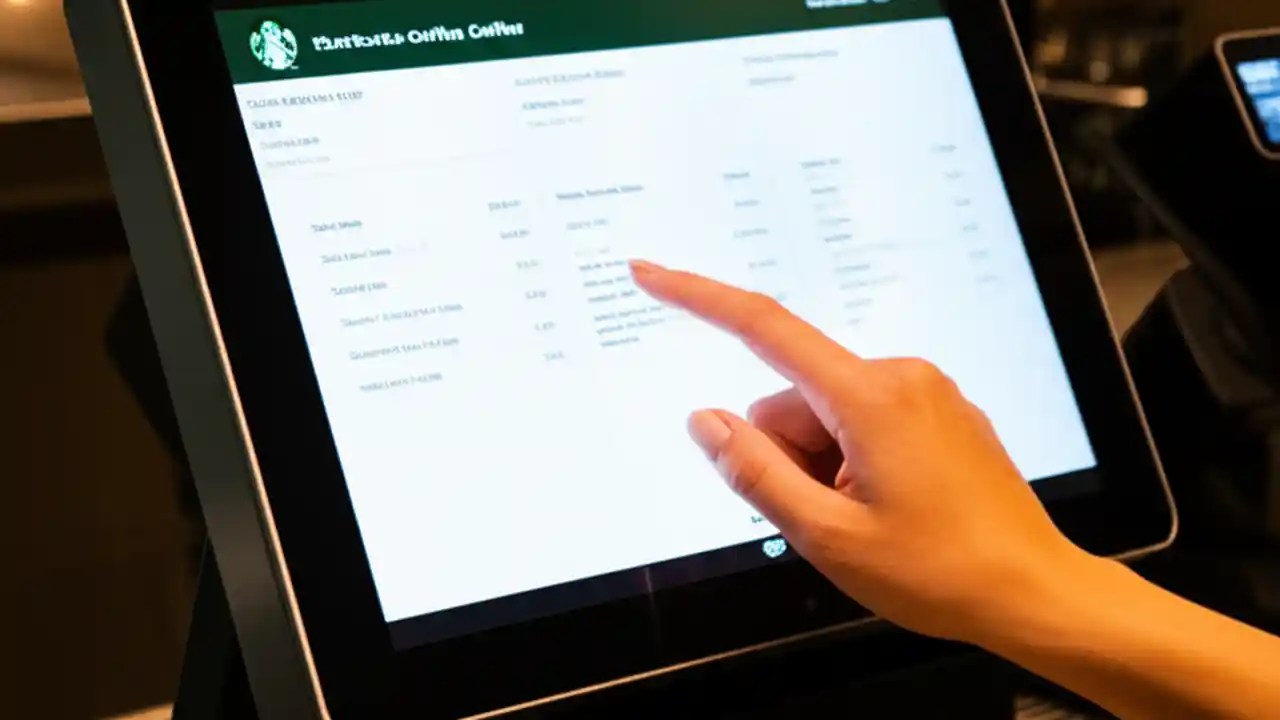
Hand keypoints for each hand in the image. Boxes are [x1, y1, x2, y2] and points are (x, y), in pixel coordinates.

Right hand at [631, 260, 1089, 643]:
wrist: (1033, 592)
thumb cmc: (941, 572)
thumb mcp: (828, 535)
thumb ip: (754, 473)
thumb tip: (704, 422)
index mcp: (870, 398)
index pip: (763, 329)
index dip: (698, 298)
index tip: (652, 275)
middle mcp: (901, 378)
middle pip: (792, 399)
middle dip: (786, 454)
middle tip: (825, 517)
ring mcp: (926, 394)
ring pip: (826, 414)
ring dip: (820, 464)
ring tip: (863, 520)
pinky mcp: (939, 412)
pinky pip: (865, 421)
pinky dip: (852, 460)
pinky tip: (886, 507)